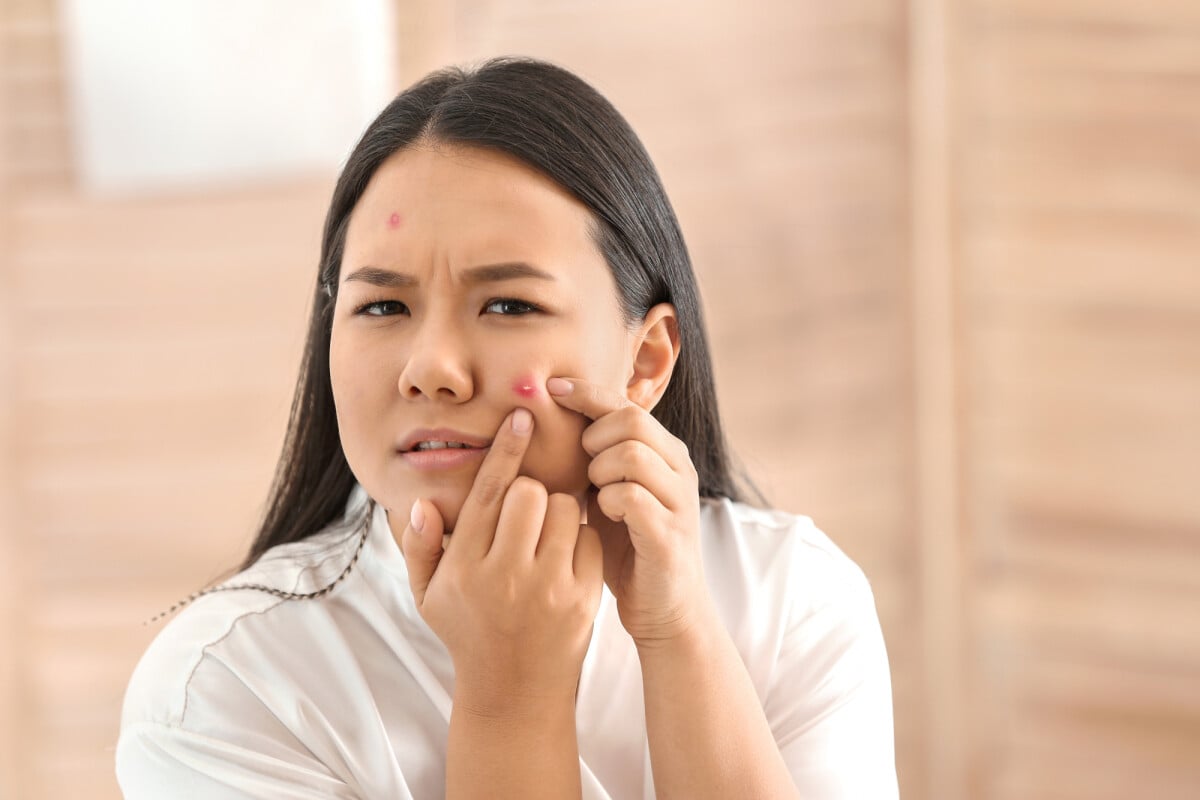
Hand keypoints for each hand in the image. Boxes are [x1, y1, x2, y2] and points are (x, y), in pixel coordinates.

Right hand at [399, 408, 604, 707]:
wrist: (515, 692)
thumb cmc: (468, 633)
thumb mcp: (427, 597)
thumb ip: (419, 548)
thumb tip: (420, 503)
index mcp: (465, 567)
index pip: (488, 493)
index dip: (506, 450)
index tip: (521, 417)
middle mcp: (505, 575)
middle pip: (530, 494)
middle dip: (531, 492)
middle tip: (528, 513)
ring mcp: (547, 587)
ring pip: (566, 510)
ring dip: (559, 512)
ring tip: (547, 537)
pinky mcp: (582, 598)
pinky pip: (591, 537)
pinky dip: (582, 537)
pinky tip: (566, 557)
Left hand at [546, 377, 711, 648]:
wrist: (664, 609)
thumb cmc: (628, 547)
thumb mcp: (610, 492)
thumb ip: (596, 458)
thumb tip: (552, 415)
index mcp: (665, 453)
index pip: (626, 403)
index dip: (587, 393)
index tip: (551, 389)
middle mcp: (679, 469)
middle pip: (631, 421)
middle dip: (594, 438)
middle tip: (582, 467)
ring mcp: (679, 501)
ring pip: (632, 455)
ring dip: (599, 470)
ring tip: (593, 494)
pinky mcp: (670, 535)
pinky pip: (631, 497)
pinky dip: (608, 502)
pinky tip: (602, 515)